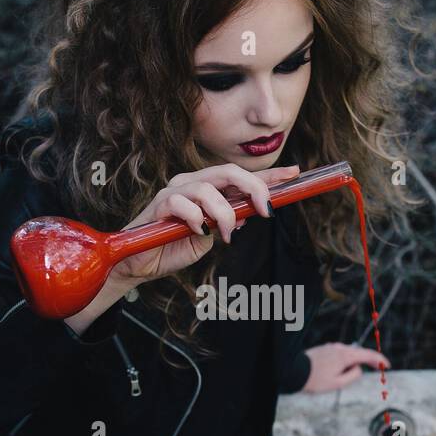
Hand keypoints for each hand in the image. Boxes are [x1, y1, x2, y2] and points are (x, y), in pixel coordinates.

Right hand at [109, 163, 299, 286]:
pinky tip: (199, 232)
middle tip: (265, 210)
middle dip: (253, 188)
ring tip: (224, 234)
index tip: (294, 174)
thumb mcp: (211, 237)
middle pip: (229, 172)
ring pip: (209, 189)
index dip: (269, 175)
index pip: (242, 177)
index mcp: (208, 189)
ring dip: (223, 214)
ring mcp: (175, 191)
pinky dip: (196, 219)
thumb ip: (230, 221)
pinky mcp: (160, 204)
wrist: (141, 263)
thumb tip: (250, 213)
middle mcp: (192, 183)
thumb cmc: (173, 247)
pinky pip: (183, 204)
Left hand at [300, 342, 391, 392]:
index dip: (380, 360)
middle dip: (370, 360)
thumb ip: (352, 376)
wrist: (293, 371)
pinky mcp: (325, 349)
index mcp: (345, 355)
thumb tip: (358, 369)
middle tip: (380, 367)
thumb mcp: (337, 384)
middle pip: (359, 353)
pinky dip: (346, 361)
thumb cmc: (314, 380)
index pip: (368, 355)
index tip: (387, 366)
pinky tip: (342, 370)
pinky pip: (340, 355)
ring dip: (355, 362)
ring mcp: (331, 347)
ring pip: (349, 354)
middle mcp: (339, 348)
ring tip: (355, 374)